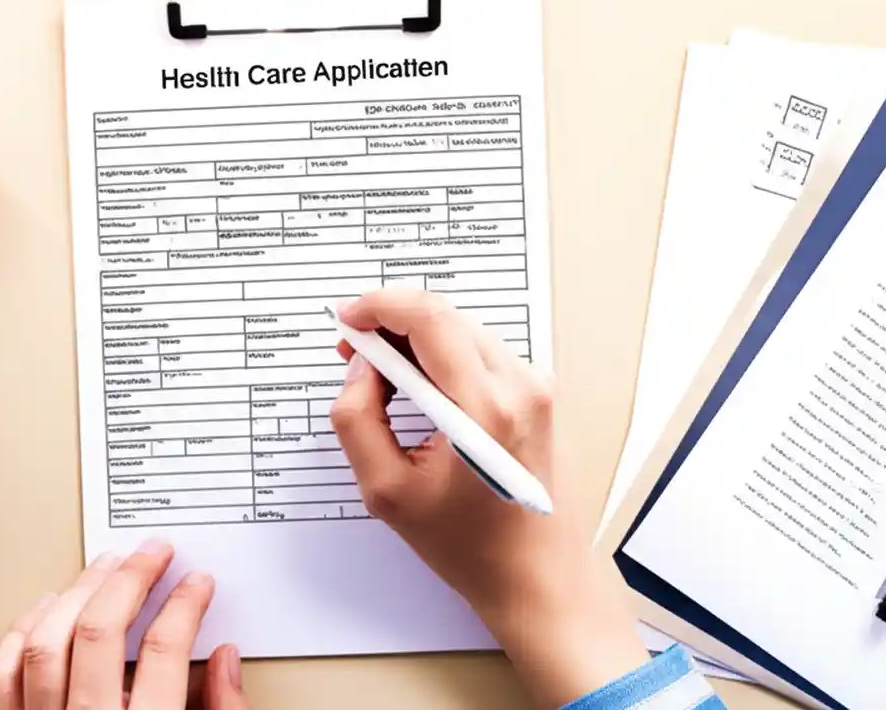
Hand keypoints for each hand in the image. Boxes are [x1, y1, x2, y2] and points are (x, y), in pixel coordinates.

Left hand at [0, 540, 247, 709]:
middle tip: (153, 552)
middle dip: (130, 579)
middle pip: (99, 632)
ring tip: (104, 567)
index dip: (186, 604)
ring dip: (77, 594)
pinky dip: (20, 635)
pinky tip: (46, 608)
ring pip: (45, 645)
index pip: (164, 650)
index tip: (197, 583)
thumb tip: (226, 662)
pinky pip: (0, 678)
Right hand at [330, 289, 646, 707]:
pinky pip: (478, 353)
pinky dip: (440, 360)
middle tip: (352, 351)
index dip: (378, 307)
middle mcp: (520, 387)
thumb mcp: (386, 491)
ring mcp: (536, 388)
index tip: (347, 320)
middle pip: (443, 319)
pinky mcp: (538, 394)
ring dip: (414, 344)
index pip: (428, 319)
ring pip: (460, 332)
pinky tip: (417, 392)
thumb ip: (356, 419)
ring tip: (381, 382)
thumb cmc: (472, 546)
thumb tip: (359, 369)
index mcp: (486, 409)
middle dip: (390, 326)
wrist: (538, 577)